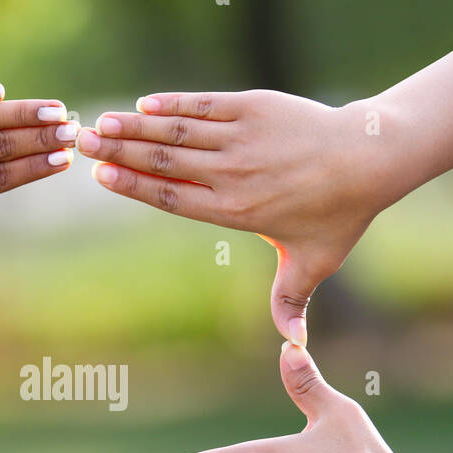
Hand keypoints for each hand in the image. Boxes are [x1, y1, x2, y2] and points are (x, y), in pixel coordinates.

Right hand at [77, 89, 396, 343]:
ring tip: (101, 121)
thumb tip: (292, 348)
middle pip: (165, 160)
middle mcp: (233, 174)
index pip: (172, 197)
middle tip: (83, 141)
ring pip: (178, 130)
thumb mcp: (313, 264)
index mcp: (236, 211)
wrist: (369, 158)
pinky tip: (145, 103)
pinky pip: (206, 104)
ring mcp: (243, 138)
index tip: (101, 176)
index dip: (134, 185)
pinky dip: (174, 104)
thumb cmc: (340, 215)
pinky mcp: (255, 107)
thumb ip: (290, 302)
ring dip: (136, 124)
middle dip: (120, 150)